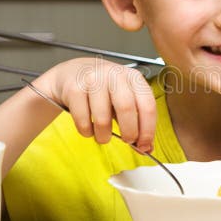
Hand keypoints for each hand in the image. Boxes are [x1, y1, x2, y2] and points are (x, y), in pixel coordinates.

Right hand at [34, 58, 156, 151]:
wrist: (72, 72)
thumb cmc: (103, 88)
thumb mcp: (124, 98)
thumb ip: (137, 121)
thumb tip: (146, 148)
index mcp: (133, 78)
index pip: (147, 105)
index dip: (148, 130)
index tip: (144, 145)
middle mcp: (114, 75)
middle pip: (126, 109)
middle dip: (129, 132)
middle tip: (126, 140)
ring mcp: (93, 80)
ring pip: (103, 118)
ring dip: (104, 136)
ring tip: (103, 136)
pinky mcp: (74, 89)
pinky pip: (83, 121)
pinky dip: (87, 131)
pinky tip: (89, 127)